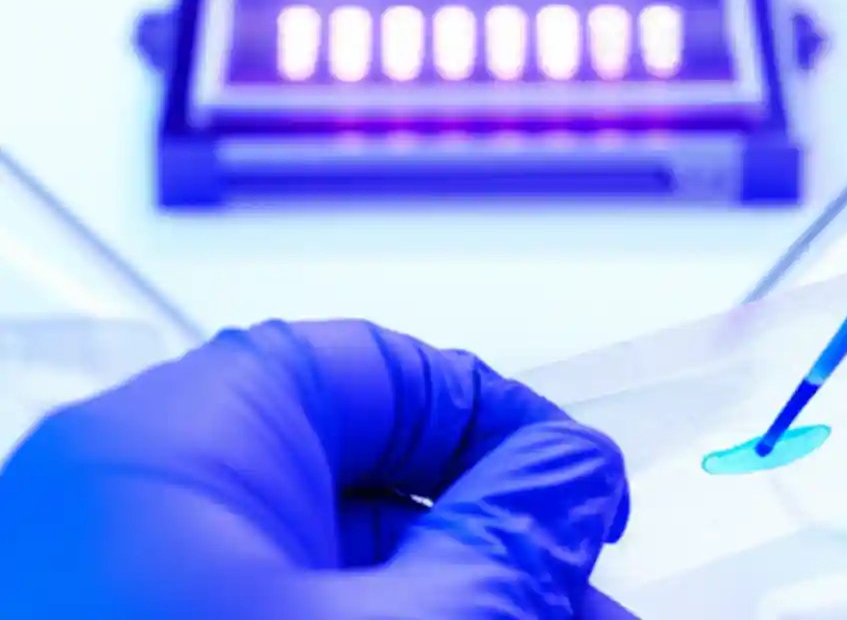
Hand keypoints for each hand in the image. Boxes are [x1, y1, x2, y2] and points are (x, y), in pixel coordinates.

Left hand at [0, 321, 629, 618]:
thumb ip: (511, 537)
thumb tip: (576, 474)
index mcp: (176, 451)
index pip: (370, 372)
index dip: (494, 419)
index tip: (574, 487)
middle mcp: (144, 522)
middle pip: (371, 496)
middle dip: (500, 554)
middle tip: (581, 606)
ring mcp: (145, 607)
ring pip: (344, 589)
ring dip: (457, 614)